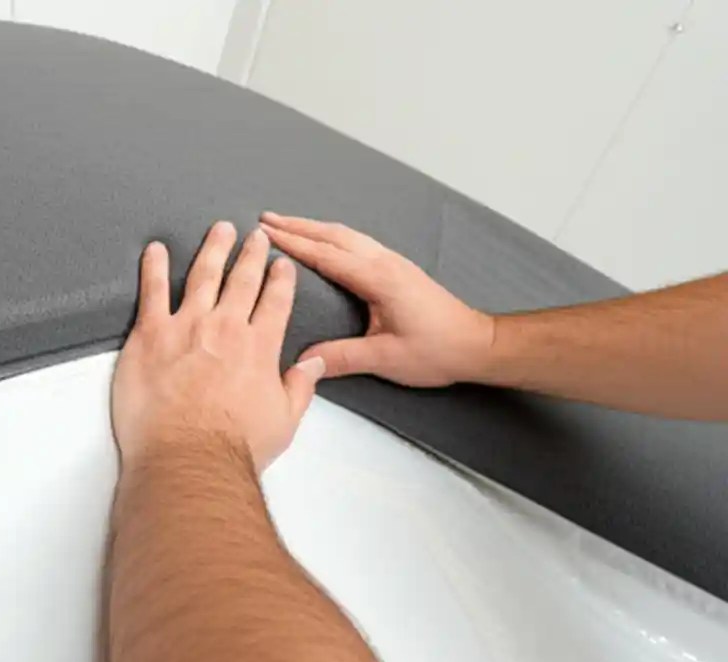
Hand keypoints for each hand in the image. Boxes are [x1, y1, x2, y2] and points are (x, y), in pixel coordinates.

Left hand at [111, 221, 325, 472]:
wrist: (188, 458)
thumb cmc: (233, 447)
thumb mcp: (284, 421)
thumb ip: (299, 387)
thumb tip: (313, 364)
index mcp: (259, 348)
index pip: (276, 302)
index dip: (281, 280)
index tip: (282, 265)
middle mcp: (226, 329)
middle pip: (242, 280)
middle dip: (251, 254)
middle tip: (255, 236)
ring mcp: (186, 327)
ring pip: (202, 275)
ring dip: (212, 249)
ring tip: (219, 230)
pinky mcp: (150, 335)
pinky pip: (152, 291)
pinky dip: (153, 267)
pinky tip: (155, 251)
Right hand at [260, 212, 494, 386]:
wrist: (477, 344)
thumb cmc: (437, 351)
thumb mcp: (386, 359)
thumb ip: (343, 358)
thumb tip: (303, 360)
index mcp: (378, 279)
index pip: (326, 255)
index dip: (294, 244)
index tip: (265, 234)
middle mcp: (385, 262)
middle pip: (334, 235)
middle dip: (297, 225)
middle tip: (265, 219)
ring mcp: (393, 262)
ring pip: (346, 235)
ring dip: (314, 227)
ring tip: (285, 224)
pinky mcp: (398, 269)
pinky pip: (357, 242)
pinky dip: (331, 236)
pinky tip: (322, 240)